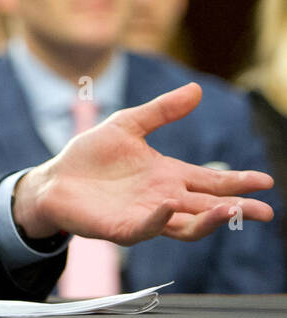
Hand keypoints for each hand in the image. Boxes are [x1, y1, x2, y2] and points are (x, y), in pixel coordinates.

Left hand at [13, 82, 274, 244]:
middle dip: (237, 208)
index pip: (211, 181)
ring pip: (187, 225)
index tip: (265, 180)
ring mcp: (146, 216)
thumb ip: (162, 111)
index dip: (238, 182)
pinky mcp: (123, 228)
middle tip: (265, 210)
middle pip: (209, 207)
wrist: (53, 179)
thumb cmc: (90, 157)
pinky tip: (172, 204)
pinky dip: (161, 218)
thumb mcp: (127, 125)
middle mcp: (164, 200)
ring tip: (229, 210)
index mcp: (169, 176)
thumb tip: (196, 89)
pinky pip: (147, 228)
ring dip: (209, 219)